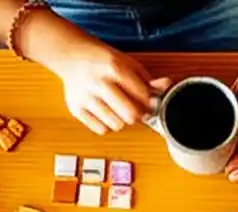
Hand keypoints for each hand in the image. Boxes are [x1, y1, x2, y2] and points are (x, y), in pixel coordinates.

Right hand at [51, 35, 165, 134]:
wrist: (70, 55)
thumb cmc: (101, 60)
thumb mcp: (126, 62)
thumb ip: (146, 78)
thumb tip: (167, 86)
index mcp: (114, 68)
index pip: (142, 96)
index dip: (149, 102)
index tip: (148, 102)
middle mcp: (99, 83)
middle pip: (130, 115)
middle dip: (137, 115)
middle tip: (134, 110)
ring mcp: (86, 97)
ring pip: (116, 125)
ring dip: (121, 121)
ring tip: (117, 109)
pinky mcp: (76, 108)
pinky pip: (100, 129)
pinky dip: (106, 125)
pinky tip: (105, 112)